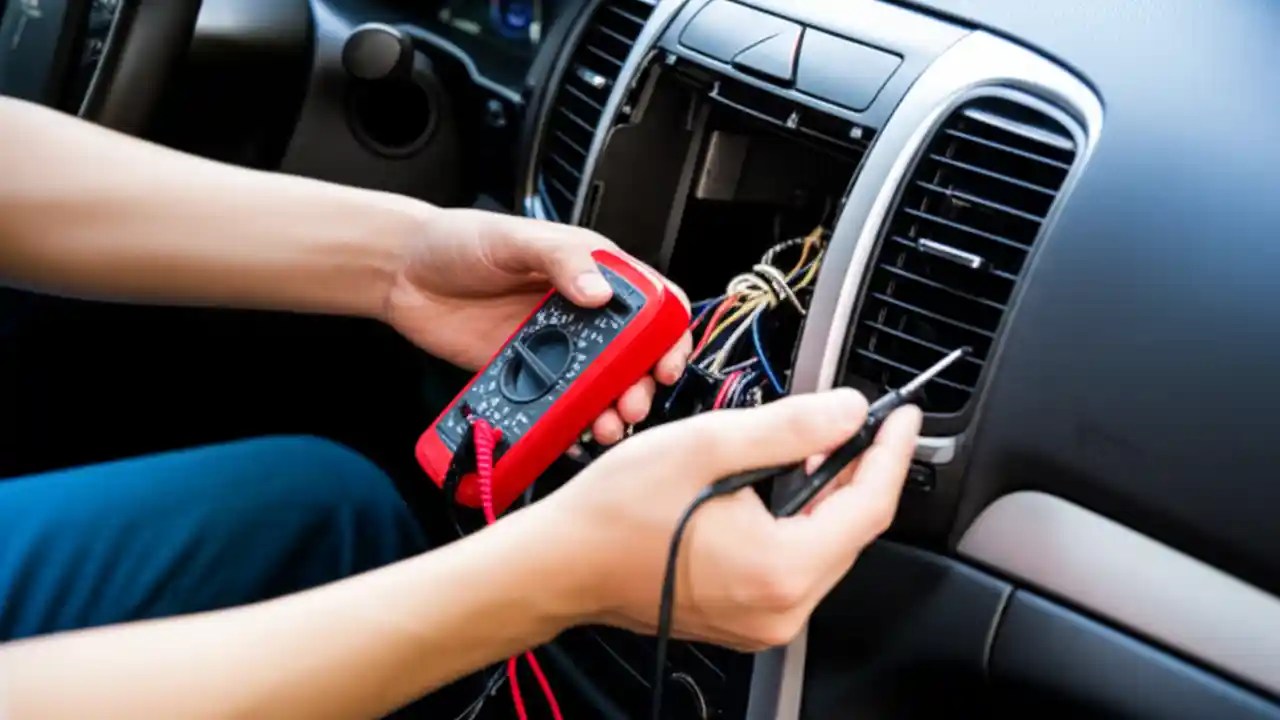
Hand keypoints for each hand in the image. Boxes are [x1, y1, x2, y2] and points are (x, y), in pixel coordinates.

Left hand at [383, 208, 691, 443]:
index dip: (669, 335)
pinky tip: (573, 435)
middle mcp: (582, 315)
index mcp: (593, 273)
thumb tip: (599, 292)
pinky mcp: (525, 376)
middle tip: (631, 405)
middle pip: (633, 357)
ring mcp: (556, 348)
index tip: (667, 362)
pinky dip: (570, 424)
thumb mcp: (517, 239)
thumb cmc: (462, 241)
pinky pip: (558, 406)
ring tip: (604, 427)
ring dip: (610, 411)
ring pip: (600, 388)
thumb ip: (562, 260)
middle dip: (641, 386)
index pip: (652, 305)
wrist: (403, 273)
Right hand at [535, 388, 922, 649]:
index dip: (891, 453)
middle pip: (852, 532)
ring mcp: (763, 622)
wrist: (561, 562)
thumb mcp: (710, 444)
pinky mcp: (744, 620)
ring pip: (825, 549)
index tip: (901, 416)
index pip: (869, 506)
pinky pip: (795, 568)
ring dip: (828, 497)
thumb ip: (790, 426)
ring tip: (812, 449)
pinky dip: (800, 526)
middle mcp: (780, 609)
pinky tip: (781, 489)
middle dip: (859, 472)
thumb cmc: (618, 511)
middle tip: (854, 422)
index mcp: (781, 569)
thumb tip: (848, 410)